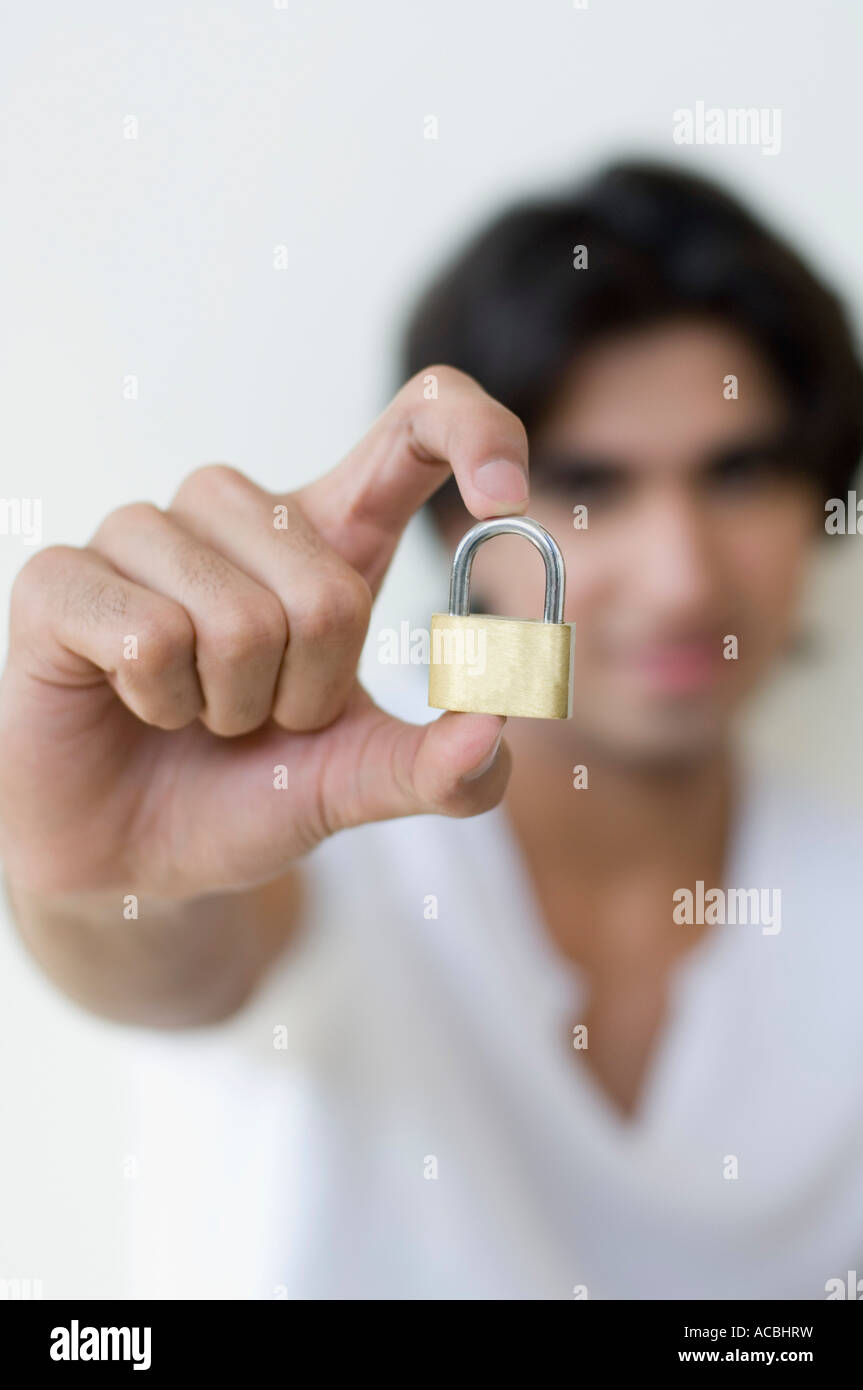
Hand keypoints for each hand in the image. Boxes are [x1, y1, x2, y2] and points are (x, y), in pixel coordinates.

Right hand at [0, 368, 529, 898]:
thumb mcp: (355, 783)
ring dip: (231, 706)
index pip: (414, 427)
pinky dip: (159, 703)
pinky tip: (136, 702)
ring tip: (197, 712)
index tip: (508, 497)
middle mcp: (237, 512)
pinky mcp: (63, 577)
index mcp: (326, 535)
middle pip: (331, 589)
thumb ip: (436, 768)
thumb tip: (491, 730)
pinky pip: (150, 635)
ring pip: (239, 618)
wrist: (135, 855)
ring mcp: (143, 535)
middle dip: (310, 696)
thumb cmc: (245, 792)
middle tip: (261, 717)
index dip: (473, 433)